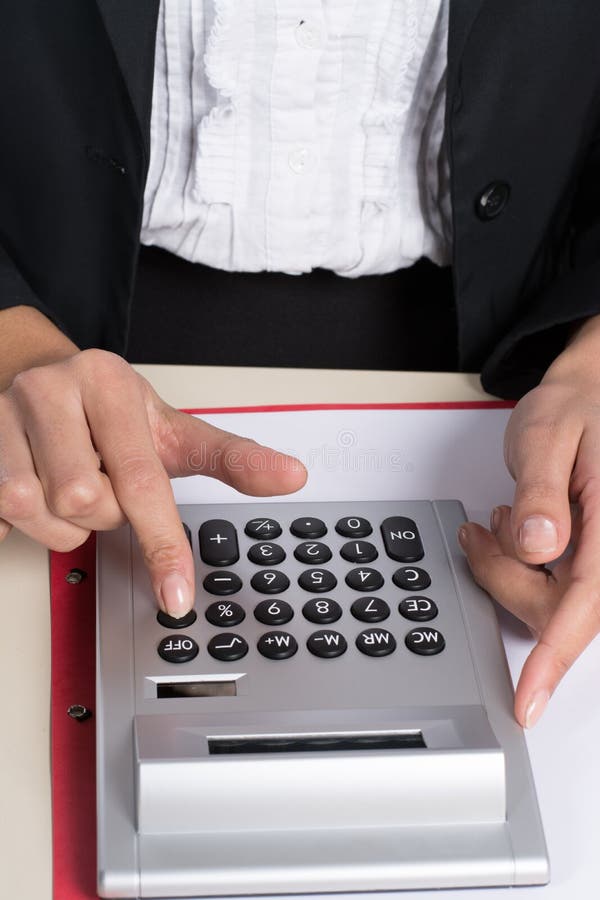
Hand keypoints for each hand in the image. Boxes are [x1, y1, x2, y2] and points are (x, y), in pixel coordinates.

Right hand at [0, 349, 306, 615]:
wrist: (36, 372)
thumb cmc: (108, 409)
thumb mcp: (170, 428)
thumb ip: (231, 457)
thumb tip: (292, 476)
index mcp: (108, 384)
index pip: (142, 480)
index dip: (163, 543)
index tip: (176, 595)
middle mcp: (51, 391)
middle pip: (84, 503)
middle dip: (101, 513)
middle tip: (103, 484)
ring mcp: (2, 416)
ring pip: (36, 513)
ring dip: (61, 521)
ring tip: (69, 485)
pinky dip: (21, 519)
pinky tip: (32, 488)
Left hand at [458, 331, 599, 727]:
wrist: (587, 392)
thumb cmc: (578, 406)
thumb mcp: (549, 435)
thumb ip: (542, 490)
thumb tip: (538, 544)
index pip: (585, 604)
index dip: (553, 659)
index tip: (528, 701)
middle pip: (555, 608)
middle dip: (505, 579)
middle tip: (480, 532)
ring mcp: (598, 556)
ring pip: (545, 601)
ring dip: (505, 570)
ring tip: (496, 518)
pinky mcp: (583, 557)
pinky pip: (545, 584)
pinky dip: (513, 564)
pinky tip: (508, 526)